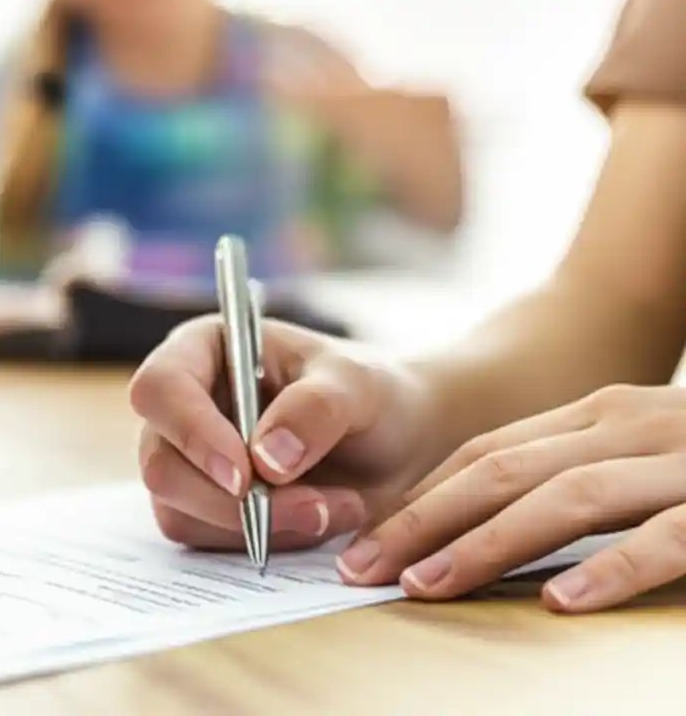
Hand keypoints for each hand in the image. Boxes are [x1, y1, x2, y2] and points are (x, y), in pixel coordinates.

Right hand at [129, 315, 434, 550]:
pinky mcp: (200, 506)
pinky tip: (315, 520)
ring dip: (259, 526)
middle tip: (315, 508)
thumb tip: (264, 459)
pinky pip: (205, 539)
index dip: (191, 433)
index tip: (246, 476)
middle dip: (234, 502)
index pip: (160, 388)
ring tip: (337, 508)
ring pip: (180, 510)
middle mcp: (182, 405)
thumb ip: (315, 410)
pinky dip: (263, 541)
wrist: (394, 440)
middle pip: (161, 464)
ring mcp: (185, 459)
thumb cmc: (371, 394)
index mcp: (204, 350)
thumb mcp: (360, 387)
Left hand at [339, 384, 685, 612]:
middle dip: (423, 521)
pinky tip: (560, 600)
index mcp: (600, 417)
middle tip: (362, 569)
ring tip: (426, 585)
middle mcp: (630, 426)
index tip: (364, 543)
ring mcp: (679, 460)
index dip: (420, 498)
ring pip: (567, 498)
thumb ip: (573, 476)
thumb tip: (487, 523)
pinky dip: (610, 569)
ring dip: (488, 543)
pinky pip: (665, 537)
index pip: (489, 453)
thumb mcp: (639, 453)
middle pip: (504, 472)